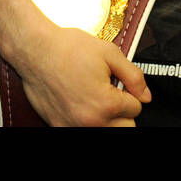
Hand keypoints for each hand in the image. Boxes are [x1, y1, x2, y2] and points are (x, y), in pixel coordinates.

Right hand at [10, 22, 150, 126]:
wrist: (35, 49)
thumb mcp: (109, 53)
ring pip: (105, 132)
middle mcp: (90, 122)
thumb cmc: (68, 48)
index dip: (129, 92)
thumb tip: (146, 96)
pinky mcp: (59, 127)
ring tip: (95, 97)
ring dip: (106, 119)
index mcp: (106, 104)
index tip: (118, 82)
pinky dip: (85, 121)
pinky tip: (79, 102)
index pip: (136, 108)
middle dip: (122, 111)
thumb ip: (133, 76)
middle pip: (125, 129)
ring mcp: (73, 127)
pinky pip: (81, 130)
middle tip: (110, 93)